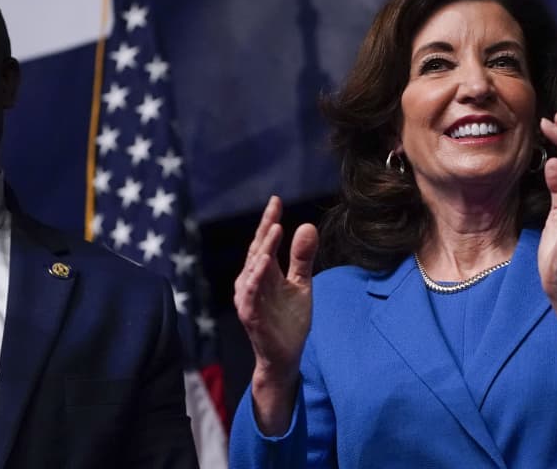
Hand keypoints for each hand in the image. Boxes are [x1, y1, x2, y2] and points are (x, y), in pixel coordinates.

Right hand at [234, 196, 317, 381]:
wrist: (285, 356)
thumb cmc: (289, 319)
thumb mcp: (301, 284)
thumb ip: (302, 258)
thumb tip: (308, 225)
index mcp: (263, 272)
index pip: (264, 242)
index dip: (268, 220)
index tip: (276, 200)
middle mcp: (251, 282)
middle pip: (257, 250)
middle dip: (265, 229)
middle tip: (274, 210)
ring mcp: (248, 298)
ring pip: (253, 269)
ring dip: (263, 250)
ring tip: (273, 231)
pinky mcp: (251, 315)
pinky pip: (252, 294)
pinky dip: (256, 278)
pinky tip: (265, 263)